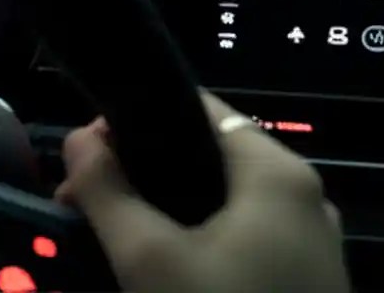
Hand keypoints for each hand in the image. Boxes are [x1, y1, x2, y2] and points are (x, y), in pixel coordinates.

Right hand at [56, 93, 347, 292]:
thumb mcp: (146, 257)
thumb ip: (104, 189)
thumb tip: (78, 139)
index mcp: (274, 172)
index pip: (193, 107)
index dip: (129, 118)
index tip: (79, 153)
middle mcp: (300, 196)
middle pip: (200, 156)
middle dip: (133, 173)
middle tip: (78, 203)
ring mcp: (305, 242)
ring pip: (214, 202)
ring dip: (155, 211)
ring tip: (102, 236)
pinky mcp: (300, 279)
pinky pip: (234, 238)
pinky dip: (188, 241)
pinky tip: (149, 266)